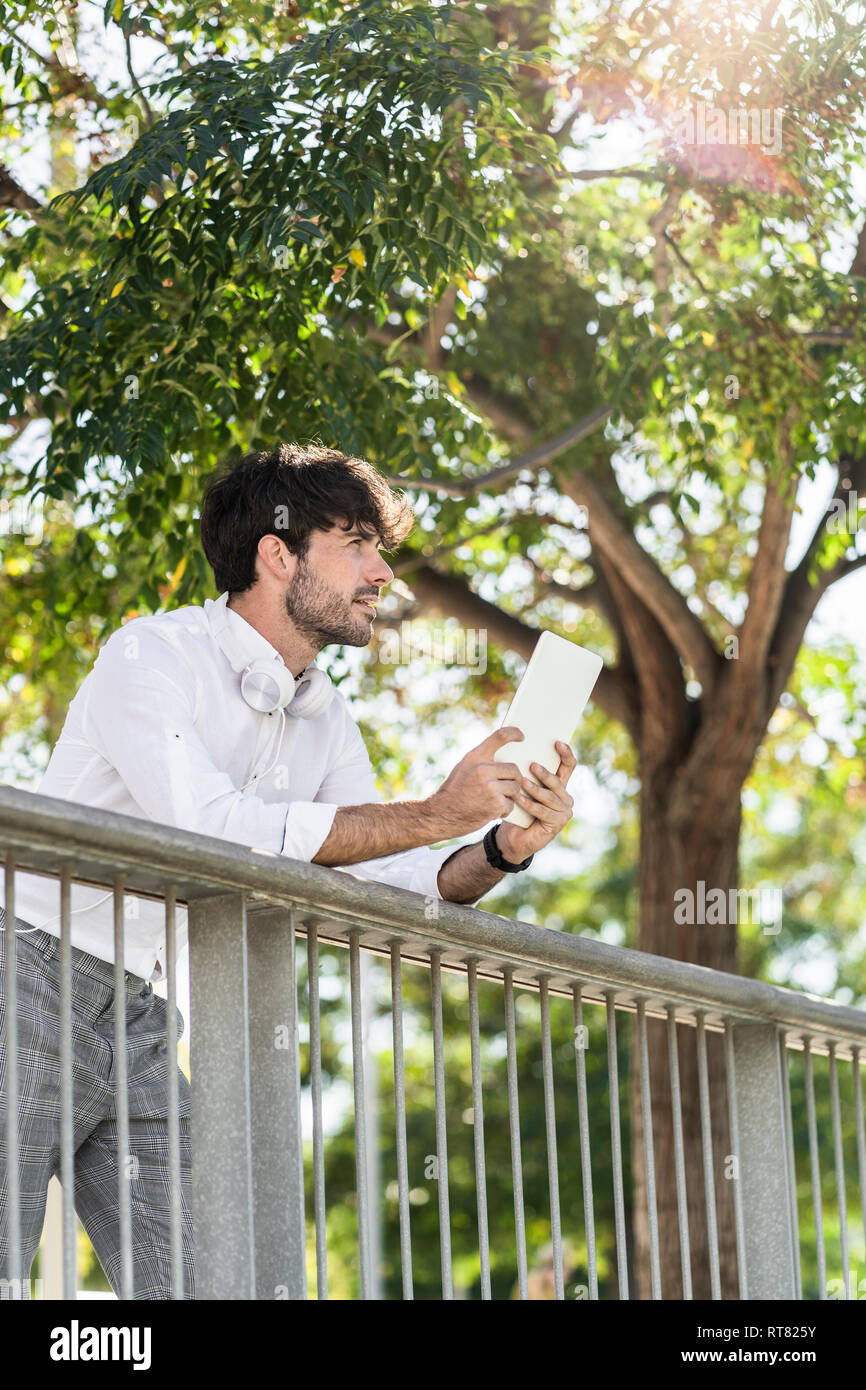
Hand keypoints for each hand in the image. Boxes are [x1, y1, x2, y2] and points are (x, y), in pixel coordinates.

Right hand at [428, 726, 524, 836]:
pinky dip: (504, 810)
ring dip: (510, 795)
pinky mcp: (496, 804)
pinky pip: (511, 804)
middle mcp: (483, 770)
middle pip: (514, 769)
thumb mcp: (463, 768)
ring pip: (515, 787)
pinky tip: (493, 811)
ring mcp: (490, 787)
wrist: (441, 815)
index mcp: (474, 757)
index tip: (521, 736)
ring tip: (498, 800)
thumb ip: (481, 762)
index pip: (500, 736)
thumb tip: (504, 760)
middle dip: (514, 779)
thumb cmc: (453, 792)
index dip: (513, 733)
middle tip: (508, 785)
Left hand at [494, 741, 576, 862]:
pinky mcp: (557, 823)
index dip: (566, 753)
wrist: (512, 836)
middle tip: (532, 765)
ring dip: (535, 789)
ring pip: (550, 796)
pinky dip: (530, 805)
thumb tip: (522, 752)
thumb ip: (528, 773)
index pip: (568, 765)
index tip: (557, 742)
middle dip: (545, 773)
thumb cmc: (518, 808)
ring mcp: (564, 811)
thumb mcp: (523, 788)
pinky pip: (543, 811)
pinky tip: (519, 800)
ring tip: (522, 782)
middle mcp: (565, 797)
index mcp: (560, 785)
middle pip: (558, 781)